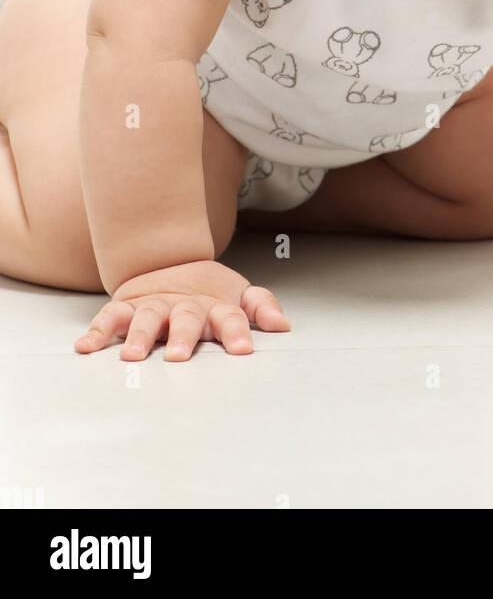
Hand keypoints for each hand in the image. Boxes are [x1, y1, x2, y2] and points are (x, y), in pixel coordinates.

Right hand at [73, 259, 290, 360]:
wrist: (168, 258)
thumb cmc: (207, 291)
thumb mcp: (238, 294)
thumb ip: (261, 307)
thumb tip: (283, 326)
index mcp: (214, 306)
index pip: (230, 318)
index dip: (238, 333)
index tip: (244, 350)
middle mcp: (183, 305)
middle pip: (186, 318)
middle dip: (183, 337)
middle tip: (179, 357)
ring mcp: (154, 305)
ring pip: (147, 317)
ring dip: (139, 336)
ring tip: (132, 356)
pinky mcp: (127, 306)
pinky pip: (110, 316)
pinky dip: (98, 331)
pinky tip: (86, 347)